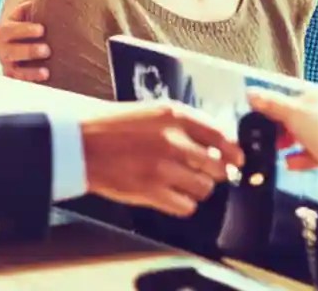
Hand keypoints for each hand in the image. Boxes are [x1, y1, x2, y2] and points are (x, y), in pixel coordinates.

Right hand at [0, 0, 49, 81]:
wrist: (26, 30)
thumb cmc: (33, 14)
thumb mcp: (33, 5)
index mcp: (5, 29)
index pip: (10, 30)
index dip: (24, 30)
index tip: (42, 29)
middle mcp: (3, 47)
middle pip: (10, 52)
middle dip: (28, 51)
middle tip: (47, 49)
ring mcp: (8, 63)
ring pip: (13, 71)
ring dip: (29, 73)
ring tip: (46, 72)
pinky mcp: (17, 74)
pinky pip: (20, 82)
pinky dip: (30, 83)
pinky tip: (45, 81)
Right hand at [81, 101, 244, 217]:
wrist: (81, 144)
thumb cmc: (114, 127)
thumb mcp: (153, 111)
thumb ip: (184, 123)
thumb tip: (214, 142)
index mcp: (175, 116)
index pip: (221, 136)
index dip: (233, 152)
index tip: (237, 160)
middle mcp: (173, 140)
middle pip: (217, 166)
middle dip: (216, 173)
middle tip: (209, 174)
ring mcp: (163, 167)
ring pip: (204, 188)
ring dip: (199, 189)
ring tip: (185, 184)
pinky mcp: (151, 191)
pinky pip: (186, 206)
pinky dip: (184, 204)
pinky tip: (173, 196)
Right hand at [247, 88, 317, 187]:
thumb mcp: (294, 113)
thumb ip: (272, 104)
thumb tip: (250, 92)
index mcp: (314, 98)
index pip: (287, 100)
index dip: (270, 110)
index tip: (254, 122)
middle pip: (294, 120)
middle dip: (278, 129)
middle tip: (261, 141)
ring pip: (302, 138)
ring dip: (287, 145)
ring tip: (272, 152)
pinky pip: (310, 155)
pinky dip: (299, 159)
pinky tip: (288, 165)